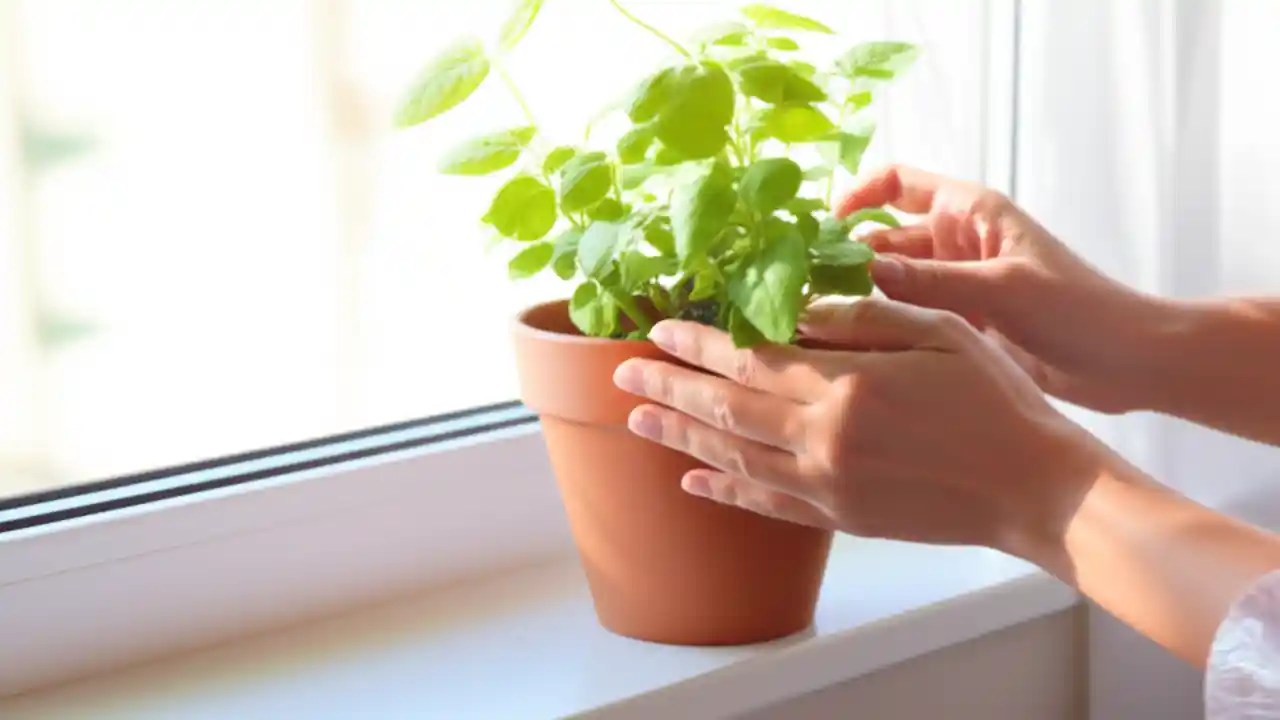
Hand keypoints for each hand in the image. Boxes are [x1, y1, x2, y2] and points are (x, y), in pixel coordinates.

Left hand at [611, 300, 1107, 556]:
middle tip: (623, 372)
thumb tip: (793, 306)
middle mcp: (821, 437)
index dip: (698, 342)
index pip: (749, 356)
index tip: (660, 328)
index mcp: (843, 384)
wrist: (1034, 487)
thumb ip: (859, 319)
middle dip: (669, 385)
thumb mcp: (936, 331)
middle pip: (724, 407)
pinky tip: (690, 480)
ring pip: (731, 456)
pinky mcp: (838, 517)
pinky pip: (764, 502)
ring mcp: (826, 483)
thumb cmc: (994, 399)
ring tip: (637, 418)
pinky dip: (721, 491)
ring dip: (679, 434)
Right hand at [831, 165, 1169, 413]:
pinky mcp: (960, 322)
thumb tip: (862, 272)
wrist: (1127, 362)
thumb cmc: (1078, 309)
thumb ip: (932, 282)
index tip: (823, 224)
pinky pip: (908, 316)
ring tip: (818, 321)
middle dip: (846, 256)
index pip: (898, 183)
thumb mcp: (1002, 289)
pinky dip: (882, 325)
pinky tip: (850, 346)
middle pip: (884, 238)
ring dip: (860, 295)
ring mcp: (956, 284)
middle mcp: (957, 242)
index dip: (858, 194)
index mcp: (971, 212)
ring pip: (891, 282)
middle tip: (805, 287)